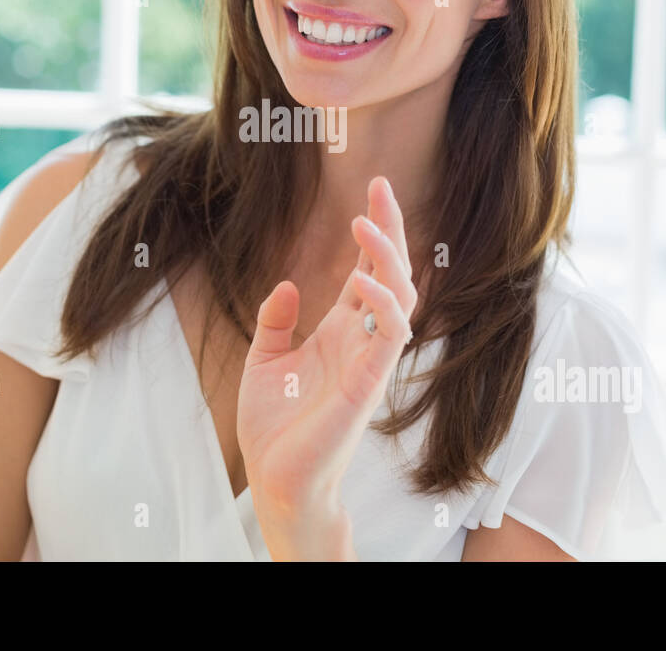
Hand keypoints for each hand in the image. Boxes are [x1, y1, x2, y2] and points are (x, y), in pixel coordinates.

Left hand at [236, 176, 418, 555]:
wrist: (275, 478)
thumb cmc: (274, 427)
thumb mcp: (263, 360)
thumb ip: (276, 320)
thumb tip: (289, 284)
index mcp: (340, 330)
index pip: (367, 270)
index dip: (374, 230)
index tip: (373, 187)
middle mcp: (361, 339)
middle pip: (391, 272)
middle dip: (391, 228)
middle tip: (380, 186)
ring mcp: (369, 359)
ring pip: (401, 296)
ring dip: (388, 257)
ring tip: (365, 223)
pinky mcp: (369, 382)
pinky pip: (393, 334)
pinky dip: (386, 303)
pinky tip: (368, 279)